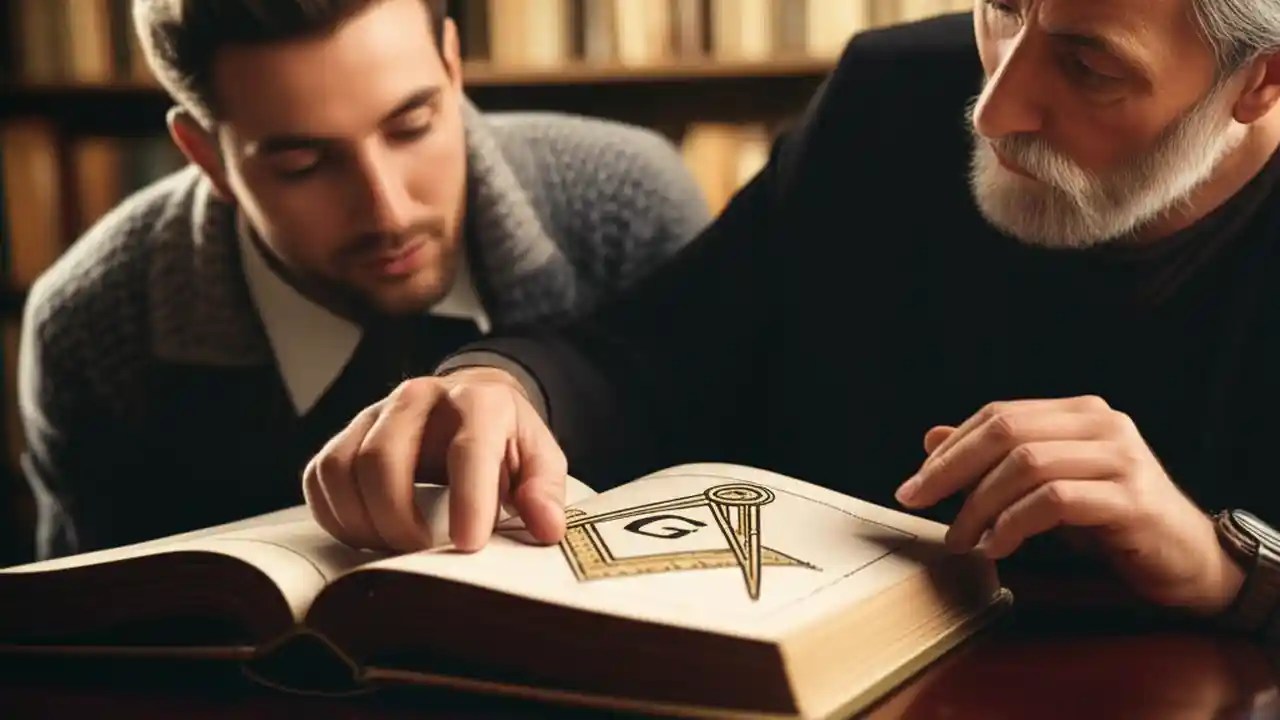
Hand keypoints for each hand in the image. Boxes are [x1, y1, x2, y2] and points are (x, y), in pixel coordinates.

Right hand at [302, 367, 568, 552]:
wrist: (469, 407)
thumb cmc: (506, 442)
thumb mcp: (540, 459)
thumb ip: (545, 491)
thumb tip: (547, 527)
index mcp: (478, 401)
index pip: (467, 450)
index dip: (468, 500)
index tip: (469, 545)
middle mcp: (420, 397)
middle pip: (383, 459)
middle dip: (398, 520)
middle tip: (422, 554)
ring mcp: (375, 413)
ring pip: (343, 469)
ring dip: (364, 523)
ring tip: (396, 549)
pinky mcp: (344, 436)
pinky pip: (320, 478)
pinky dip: (337, 518)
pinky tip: (369, 535)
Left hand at [894, 396, 1243, 613]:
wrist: (1190, 560)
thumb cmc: (1113, 522)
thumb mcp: (1048, 485)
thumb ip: (998, 460)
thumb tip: (932, 439)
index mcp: (1080, 413)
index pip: (999, 415)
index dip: (951, 448)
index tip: (914, 484)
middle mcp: (1103, 425)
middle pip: (1007, 432)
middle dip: (952, 470)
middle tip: (919, 503)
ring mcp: (1121, 459)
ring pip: (1027, 464)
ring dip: (980, 504)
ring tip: (962, 537)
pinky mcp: (1131, 500)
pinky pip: (1055, 501)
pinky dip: (1015, 523)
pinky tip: (998, 544)